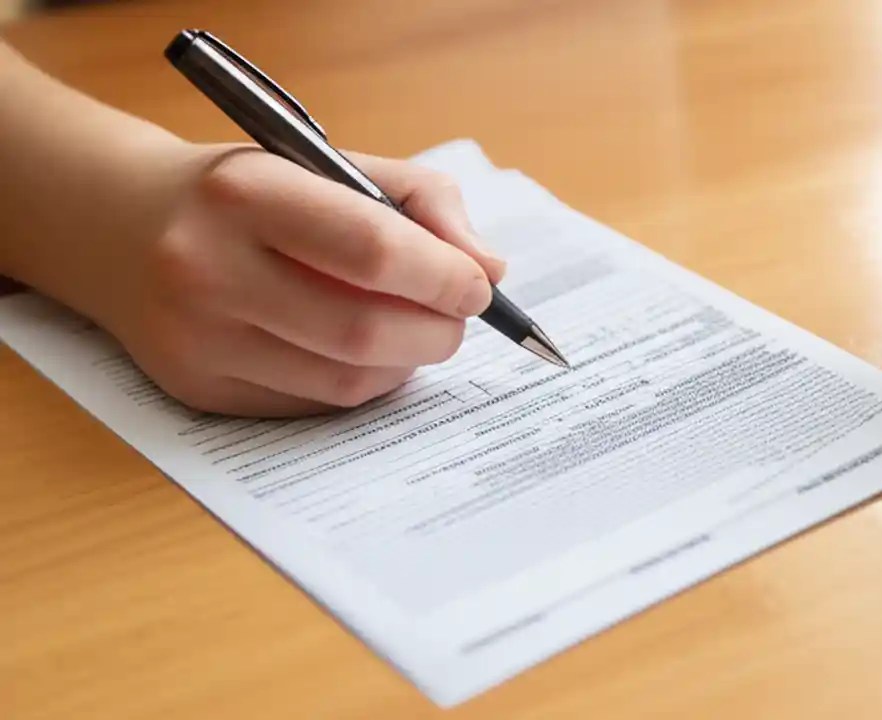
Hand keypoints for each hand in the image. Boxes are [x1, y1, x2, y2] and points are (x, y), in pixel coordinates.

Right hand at [99, 144, 504, 416]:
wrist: (118, 226)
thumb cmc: (246, 193)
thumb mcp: (326, 163)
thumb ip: (420, 202)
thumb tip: (489, 269)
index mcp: (245, 193)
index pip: (372, 249)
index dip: (442, 277)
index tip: (477, 286)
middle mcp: (207, 268)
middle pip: (363, 331)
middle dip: (436, 332)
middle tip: (457, 320)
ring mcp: (195, 338)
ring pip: (343, 381)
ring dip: (404, 365)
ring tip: (415, 334)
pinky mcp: (196, 389)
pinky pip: (311, 405)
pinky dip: (359, 385)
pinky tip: (363, 355)